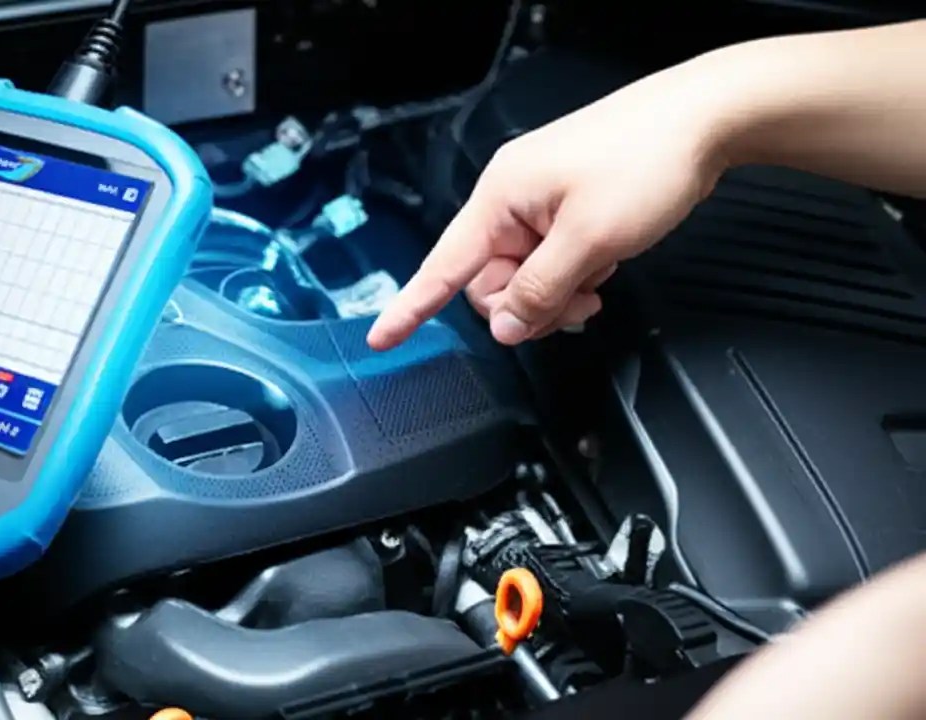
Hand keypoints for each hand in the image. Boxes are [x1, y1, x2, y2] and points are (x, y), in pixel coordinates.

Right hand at [366, 58, 731, 349]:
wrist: (705, 119)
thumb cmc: (647, 158)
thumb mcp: (590, 240)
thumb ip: (540, 290)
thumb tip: (506, 328)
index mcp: (500, 198)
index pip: (443, 265)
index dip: (411, 306)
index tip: (382, 338)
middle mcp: (512, 199)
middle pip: (492, 282)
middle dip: (530, 304)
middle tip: (579, 303)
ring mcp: (540, 204)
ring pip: (526, 277)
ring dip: (559, 292)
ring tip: (599, 279)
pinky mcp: (567, 208)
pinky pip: (552, 261)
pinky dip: (575, 274)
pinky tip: (604, 263)